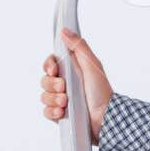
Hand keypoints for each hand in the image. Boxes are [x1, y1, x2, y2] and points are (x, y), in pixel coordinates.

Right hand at [40, 27, 114, 143]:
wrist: (105, 119)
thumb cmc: (102, 93)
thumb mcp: (92, 65)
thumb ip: (79, 47)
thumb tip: (65, 31)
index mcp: (71, 72)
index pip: (50, 64)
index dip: (48, 66)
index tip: (54, 70)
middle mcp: (65, 85)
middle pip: (45, 80)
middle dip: (52, 84)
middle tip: (64, 88)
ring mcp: (62, 101)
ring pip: (44, 96)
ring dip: (53, 99)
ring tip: (65, 103)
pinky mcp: (61, 116)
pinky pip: (46, 112)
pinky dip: (52, 112)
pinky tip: (61, 112)